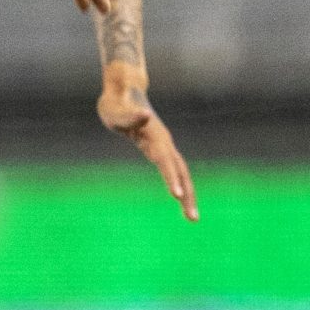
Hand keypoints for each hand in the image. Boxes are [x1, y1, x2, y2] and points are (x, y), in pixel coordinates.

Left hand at [98, 66, 197, 221]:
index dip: (171, 178)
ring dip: (187, 194)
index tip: (176, 196)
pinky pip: (174, 171)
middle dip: (187, 195)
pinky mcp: (160, 149)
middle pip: (181, 172)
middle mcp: (164, 143)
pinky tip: (180, 198)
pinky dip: (179, 185)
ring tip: (191, 217)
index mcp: (155, 137)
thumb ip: (130, 115)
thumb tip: (145, 115)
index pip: (166, 161)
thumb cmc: (117, 103)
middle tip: (193, 219)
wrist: (124, 90)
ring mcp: (164, 146)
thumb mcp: (116, 110)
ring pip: (181, 173)